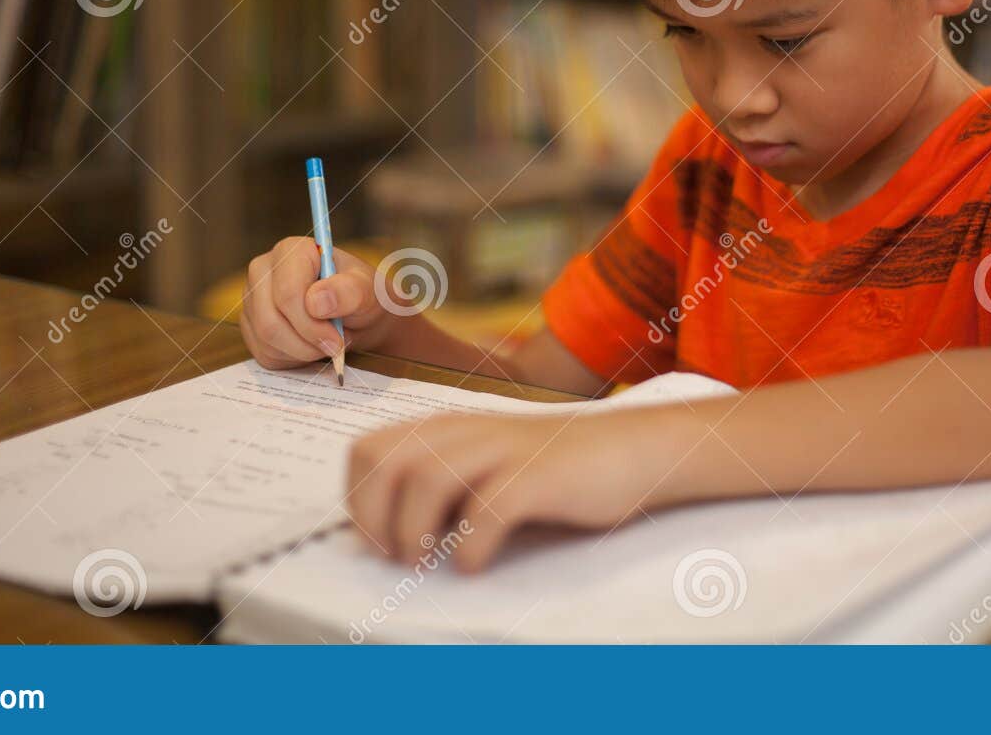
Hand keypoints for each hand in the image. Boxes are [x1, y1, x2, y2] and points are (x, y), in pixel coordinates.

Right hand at [240, 237, 394, 368]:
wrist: (356, 314)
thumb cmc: (360, 295)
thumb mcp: (367, 289)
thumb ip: (349, 291)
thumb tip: (316, 301)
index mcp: (290, 251)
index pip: (287, 293)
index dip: (311, 323)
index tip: (337, 338)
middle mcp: (263, 271)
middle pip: (270, 321)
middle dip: (307, 342)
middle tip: (335, 345)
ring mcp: (253, 299)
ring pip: (266, 340)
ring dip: (303, 351)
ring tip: (328, 341)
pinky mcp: (251, 326)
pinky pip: (265, 353)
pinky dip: (293, 359)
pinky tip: (312, 346)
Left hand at [345, 405, 696, 572]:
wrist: (634, 449)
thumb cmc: (556, 470)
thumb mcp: (489, 467)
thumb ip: (443, 486)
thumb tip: (382, 538)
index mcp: (447, 428)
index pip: (366, 449)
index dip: (356, 499)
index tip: (376, 539)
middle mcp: (466, 431)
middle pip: (383, 460)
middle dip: (374, 516)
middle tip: (397, 555)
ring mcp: (503, 449)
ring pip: (425, 479)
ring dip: (413, 532)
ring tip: (428, 561)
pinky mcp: (538, 475)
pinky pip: (486, 510)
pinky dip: (470, 547)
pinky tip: (476, 563)